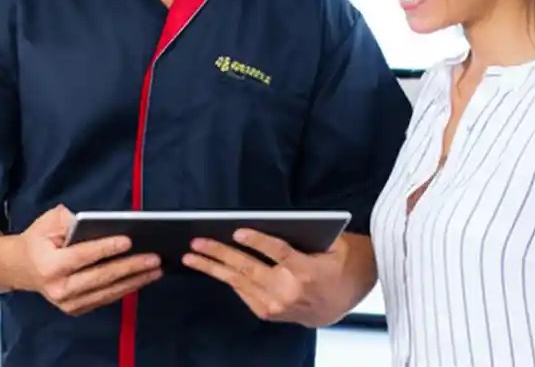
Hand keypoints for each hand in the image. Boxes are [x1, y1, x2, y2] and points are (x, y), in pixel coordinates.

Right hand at [8, 205, 162, 315]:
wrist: (21, 268)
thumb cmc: (37, 240)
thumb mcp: (47, 222)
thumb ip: (69, 220)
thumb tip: (96, 224)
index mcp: (50, 265)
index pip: (83, 255)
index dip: (106, 248)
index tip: (129, 240)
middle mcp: (59, 288)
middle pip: (101, 277)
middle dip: (130, 267)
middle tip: (153, 258)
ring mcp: (68, 303)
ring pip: (107, 291)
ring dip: (134, 280)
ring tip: (155, 269)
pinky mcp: (76, 309)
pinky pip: (105, 298)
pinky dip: (125, 288)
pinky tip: (141, 278)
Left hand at [183, 229, 351, 327]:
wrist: (343, 302)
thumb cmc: (336, 264)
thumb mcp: (330, 243)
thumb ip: (304, 234)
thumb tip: (268, 222)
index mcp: (307, 271)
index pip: (279, 253)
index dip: (257, 241)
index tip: (237, 230)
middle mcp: (290, 291)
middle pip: (249, 268)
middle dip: (220, 253)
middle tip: (198, 241)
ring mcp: (277, 305)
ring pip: (239, 282)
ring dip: (213, 268)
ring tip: (192, 256)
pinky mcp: (269, 312)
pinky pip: (243, 292)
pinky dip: (228, 278)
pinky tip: (212, 267)